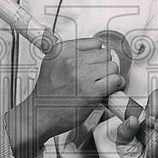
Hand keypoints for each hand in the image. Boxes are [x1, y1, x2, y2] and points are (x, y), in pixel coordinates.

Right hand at [6, 38, 123, 157]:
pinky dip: (117, 86)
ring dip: (111, 76)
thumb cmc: (46, 94)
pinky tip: (110, 90)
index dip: (97, 55)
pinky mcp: (91, 91)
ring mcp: (82, 75)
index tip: (95, 63)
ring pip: (112, 66)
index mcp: (62, 50)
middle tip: (98, 76)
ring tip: (102, 84)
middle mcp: (72, 60)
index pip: (94, 42)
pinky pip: (116, 80)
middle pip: (105, 53)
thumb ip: (71, 55)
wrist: (40, 114)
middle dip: (104, 65)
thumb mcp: (52, 64)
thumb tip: (93, 52)